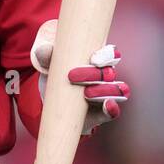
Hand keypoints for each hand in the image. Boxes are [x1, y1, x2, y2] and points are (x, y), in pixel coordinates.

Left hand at [29, 20, 129, 135]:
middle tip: (73, 77)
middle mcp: (105, 77)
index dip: (107, 55)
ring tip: (86, 93)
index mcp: (97, 61)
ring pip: (118, 90)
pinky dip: (113, 108)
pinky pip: (114, 112)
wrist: (52, 102)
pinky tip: (108, 105)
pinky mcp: (102, 112)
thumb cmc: (55, 76)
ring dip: (105, 90)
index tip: (93, 60)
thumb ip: (46, 55)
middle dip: (96, 75)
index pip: (111, 53)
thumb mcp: (48, 64)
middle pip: (111, 72)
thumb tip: (47, 50)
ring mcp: (105, 95)